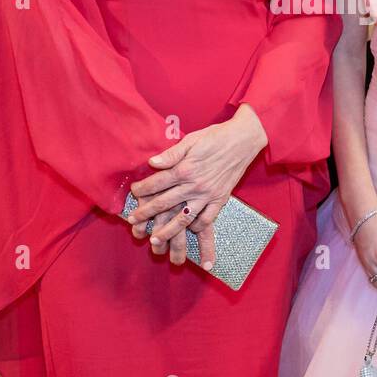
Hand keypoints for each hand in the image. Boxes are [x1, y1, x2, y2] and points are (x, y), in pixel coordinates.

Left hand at [126, 105, 267, 268]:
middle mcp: (194, 185)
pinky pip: (207, 219)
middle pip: (165, 203)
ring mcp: (208, 194)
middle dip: (146, 213)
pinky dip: (196, 227)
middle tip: (132, 220)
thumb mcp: (191, 140)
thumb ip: (171, 153)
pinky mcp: (220, 199)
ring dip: (167, 231)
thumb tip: (152, 162)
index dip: (142, 189)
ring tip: (155, 240)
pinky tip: (187, 230)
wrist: (244, 140)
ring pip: (183, 218)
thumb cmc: (216, 137)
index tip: (133, 193)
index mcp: (185, 168)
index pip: (157, 182)